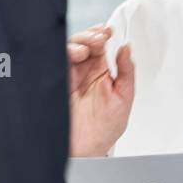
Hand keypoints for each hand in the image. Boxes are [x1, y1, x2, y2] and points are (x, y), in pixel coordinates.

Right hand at [67, 25, 134, 156]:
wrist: (86, 150)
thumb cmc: (104, 130)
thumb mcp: (124, 98)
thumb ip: (127, 72)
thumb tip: (127, 48)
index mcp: (100, 72)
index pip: (100, 45)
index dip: (102, 34)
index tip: (108, 32)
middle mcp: (83, 72)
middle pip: (83, 42)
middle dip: (90, 36)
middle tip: (98, 39)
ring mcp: (69, 76)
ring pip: (68, 49)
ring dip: (77, 43)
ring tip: (85, 51)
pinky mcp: (56, 83)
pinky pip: (54, 63)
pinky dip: (61, 54)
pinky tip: (72, 56)